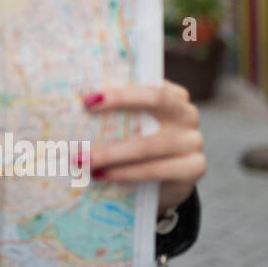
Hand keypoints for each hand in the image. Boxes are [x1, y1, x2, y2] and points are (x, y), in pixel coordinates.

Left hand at [82, 80, 205, 216]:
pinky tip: (102, 176)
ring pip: (150, 145)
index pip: (148, 85)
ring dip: (112, 153)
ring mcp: (193, 141)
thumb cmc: (140, 141)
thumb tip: (73, 106)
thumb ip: (116, 111)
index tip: (87, 100)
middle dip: (114, 112)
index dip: (119, 92)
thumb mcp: (131, 123)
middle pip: (155, 103)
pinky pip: (158, 170)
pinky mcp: (195, 167)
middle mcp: (187, 113)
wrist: (165, 181)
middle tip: (81, 125)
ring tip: (82, 161)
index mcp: (172, 94)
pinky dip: (126, 174)